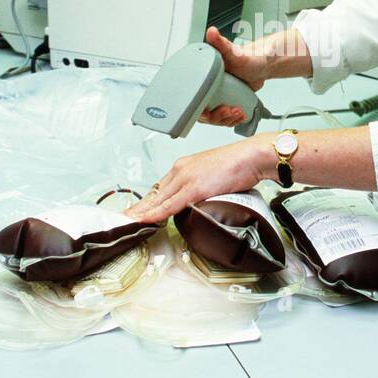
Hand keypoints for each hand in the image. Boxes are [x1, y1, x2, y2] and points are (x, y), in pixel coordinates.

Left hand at [125, 137, 270, 223]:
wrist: (251, 156)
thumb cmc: (240, 164)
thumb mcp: (215, 174)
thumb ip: (204, 185)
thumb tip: (202, 198)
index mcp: (185, 165)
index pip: (161, 186)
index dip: (149, 200)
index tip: (139, 208)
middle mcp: (181, 169)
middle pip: (155, 192)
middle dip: (139, 207)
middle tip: (125, 217)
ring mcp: (185, 178)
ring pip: (157, 199)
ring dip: (141, 212)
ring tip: (128, 221)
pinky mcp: (193, 188)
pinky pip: (169, 205)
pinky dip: (154, 213)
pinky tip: (144, 219)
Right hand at [200, 25, 266, 126]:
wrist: (262, 65)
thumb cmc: (247, 57)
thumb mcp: (233, 51)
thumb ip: (220, 43)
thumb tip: (211, 32)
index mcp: (203, 75)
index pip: (192, 97)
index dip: (199, 108)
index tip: (209, 110)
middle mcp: (207, 86)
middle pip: (202, 111)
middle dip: (216, 116)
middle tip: (228, 111)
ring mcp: (216, 96)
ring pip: (213, 116)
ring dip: (225, 119)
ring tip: (237, 112)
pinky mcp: (225, 102)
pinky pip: (223, 117)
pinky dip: (231, 119)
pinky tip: (239, 115)